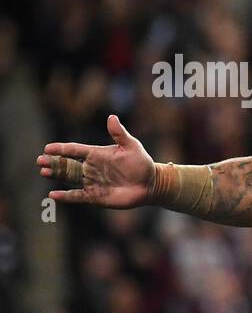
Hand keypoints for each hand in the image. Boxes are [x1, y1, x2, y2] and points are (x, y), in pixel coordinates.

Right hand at [37, 115, 155, 207]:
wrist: (150, 183)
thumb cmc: (141, 162)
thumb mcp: (131, 146)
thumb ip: (119, 134)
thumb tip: (112, 117)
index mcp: (96, 154)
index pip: (75, 150)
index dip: (62, 149)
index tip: (48, 148)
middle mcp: (90, 167)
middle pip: (67, 164)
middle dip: (53, 162)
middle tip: (40, 160)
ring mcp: (91, 181)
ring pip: (69, 178)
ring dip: (56, 175)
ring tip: (44, 171)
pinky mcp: (95, 195)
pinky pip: (77, 196)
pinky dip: (66, 196)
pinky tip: (53, 194)